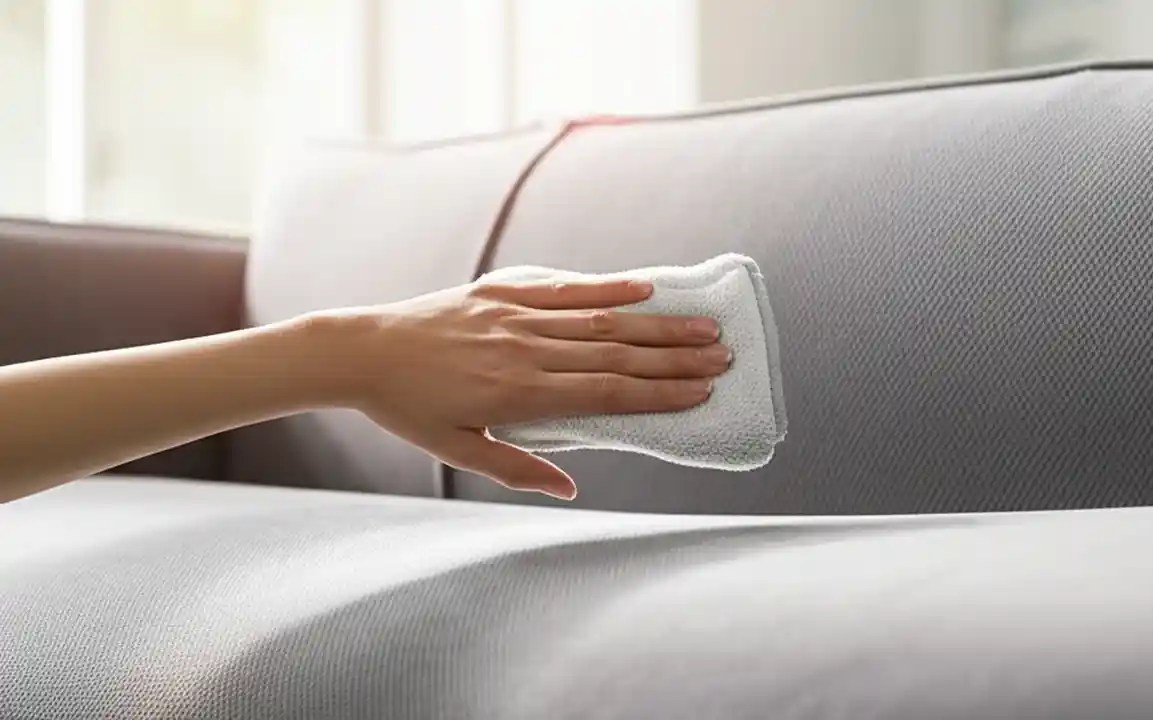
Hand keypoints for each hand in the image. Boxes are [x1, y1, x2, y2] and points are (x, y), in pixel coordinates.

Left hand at [326, 278, 728, 499]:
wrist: (362, 351)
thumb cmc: (409, 409)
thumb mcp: (458, 450)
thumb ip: (518, 468)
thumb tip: (572, 487)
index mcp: (519, 394)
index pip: (605, 395)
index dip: (657, 394)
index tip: (701, 393)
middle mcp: (525, 351)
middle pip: (615, 355)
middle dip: (673, 359)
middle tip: (723, 358)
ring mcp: (515, 316)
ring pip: (599, 320)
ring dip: (655, 325)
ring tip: (701, 325)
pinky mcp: (502, 291)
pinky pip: (562, 288)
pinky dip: (606, 286)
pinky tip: (644, 287)